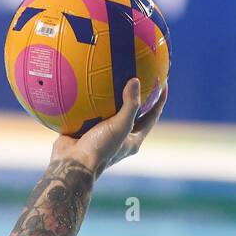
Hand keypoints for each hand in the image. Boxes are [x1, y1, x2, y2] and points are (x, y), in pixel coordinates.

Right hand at [50, 77, 167, 175]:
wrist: (71, 163)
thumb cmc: (100, 149)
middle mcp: (120, 136)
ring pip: (110, 109)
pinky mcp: (86, 129)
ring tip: (113, 72)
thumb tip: (136, 81)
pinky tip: (86, 81)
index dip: (160, 99)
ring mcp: (103, 132)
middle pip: (133, 111)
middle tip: (138, 72)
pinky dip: (90, 97)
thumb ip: (130, 106)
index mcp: (133, 138)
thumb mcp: (120, 127)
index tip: (163, 81)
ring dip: (112, 93)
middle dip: (137, 94)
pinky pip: (90, 109)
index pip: (152, 116)